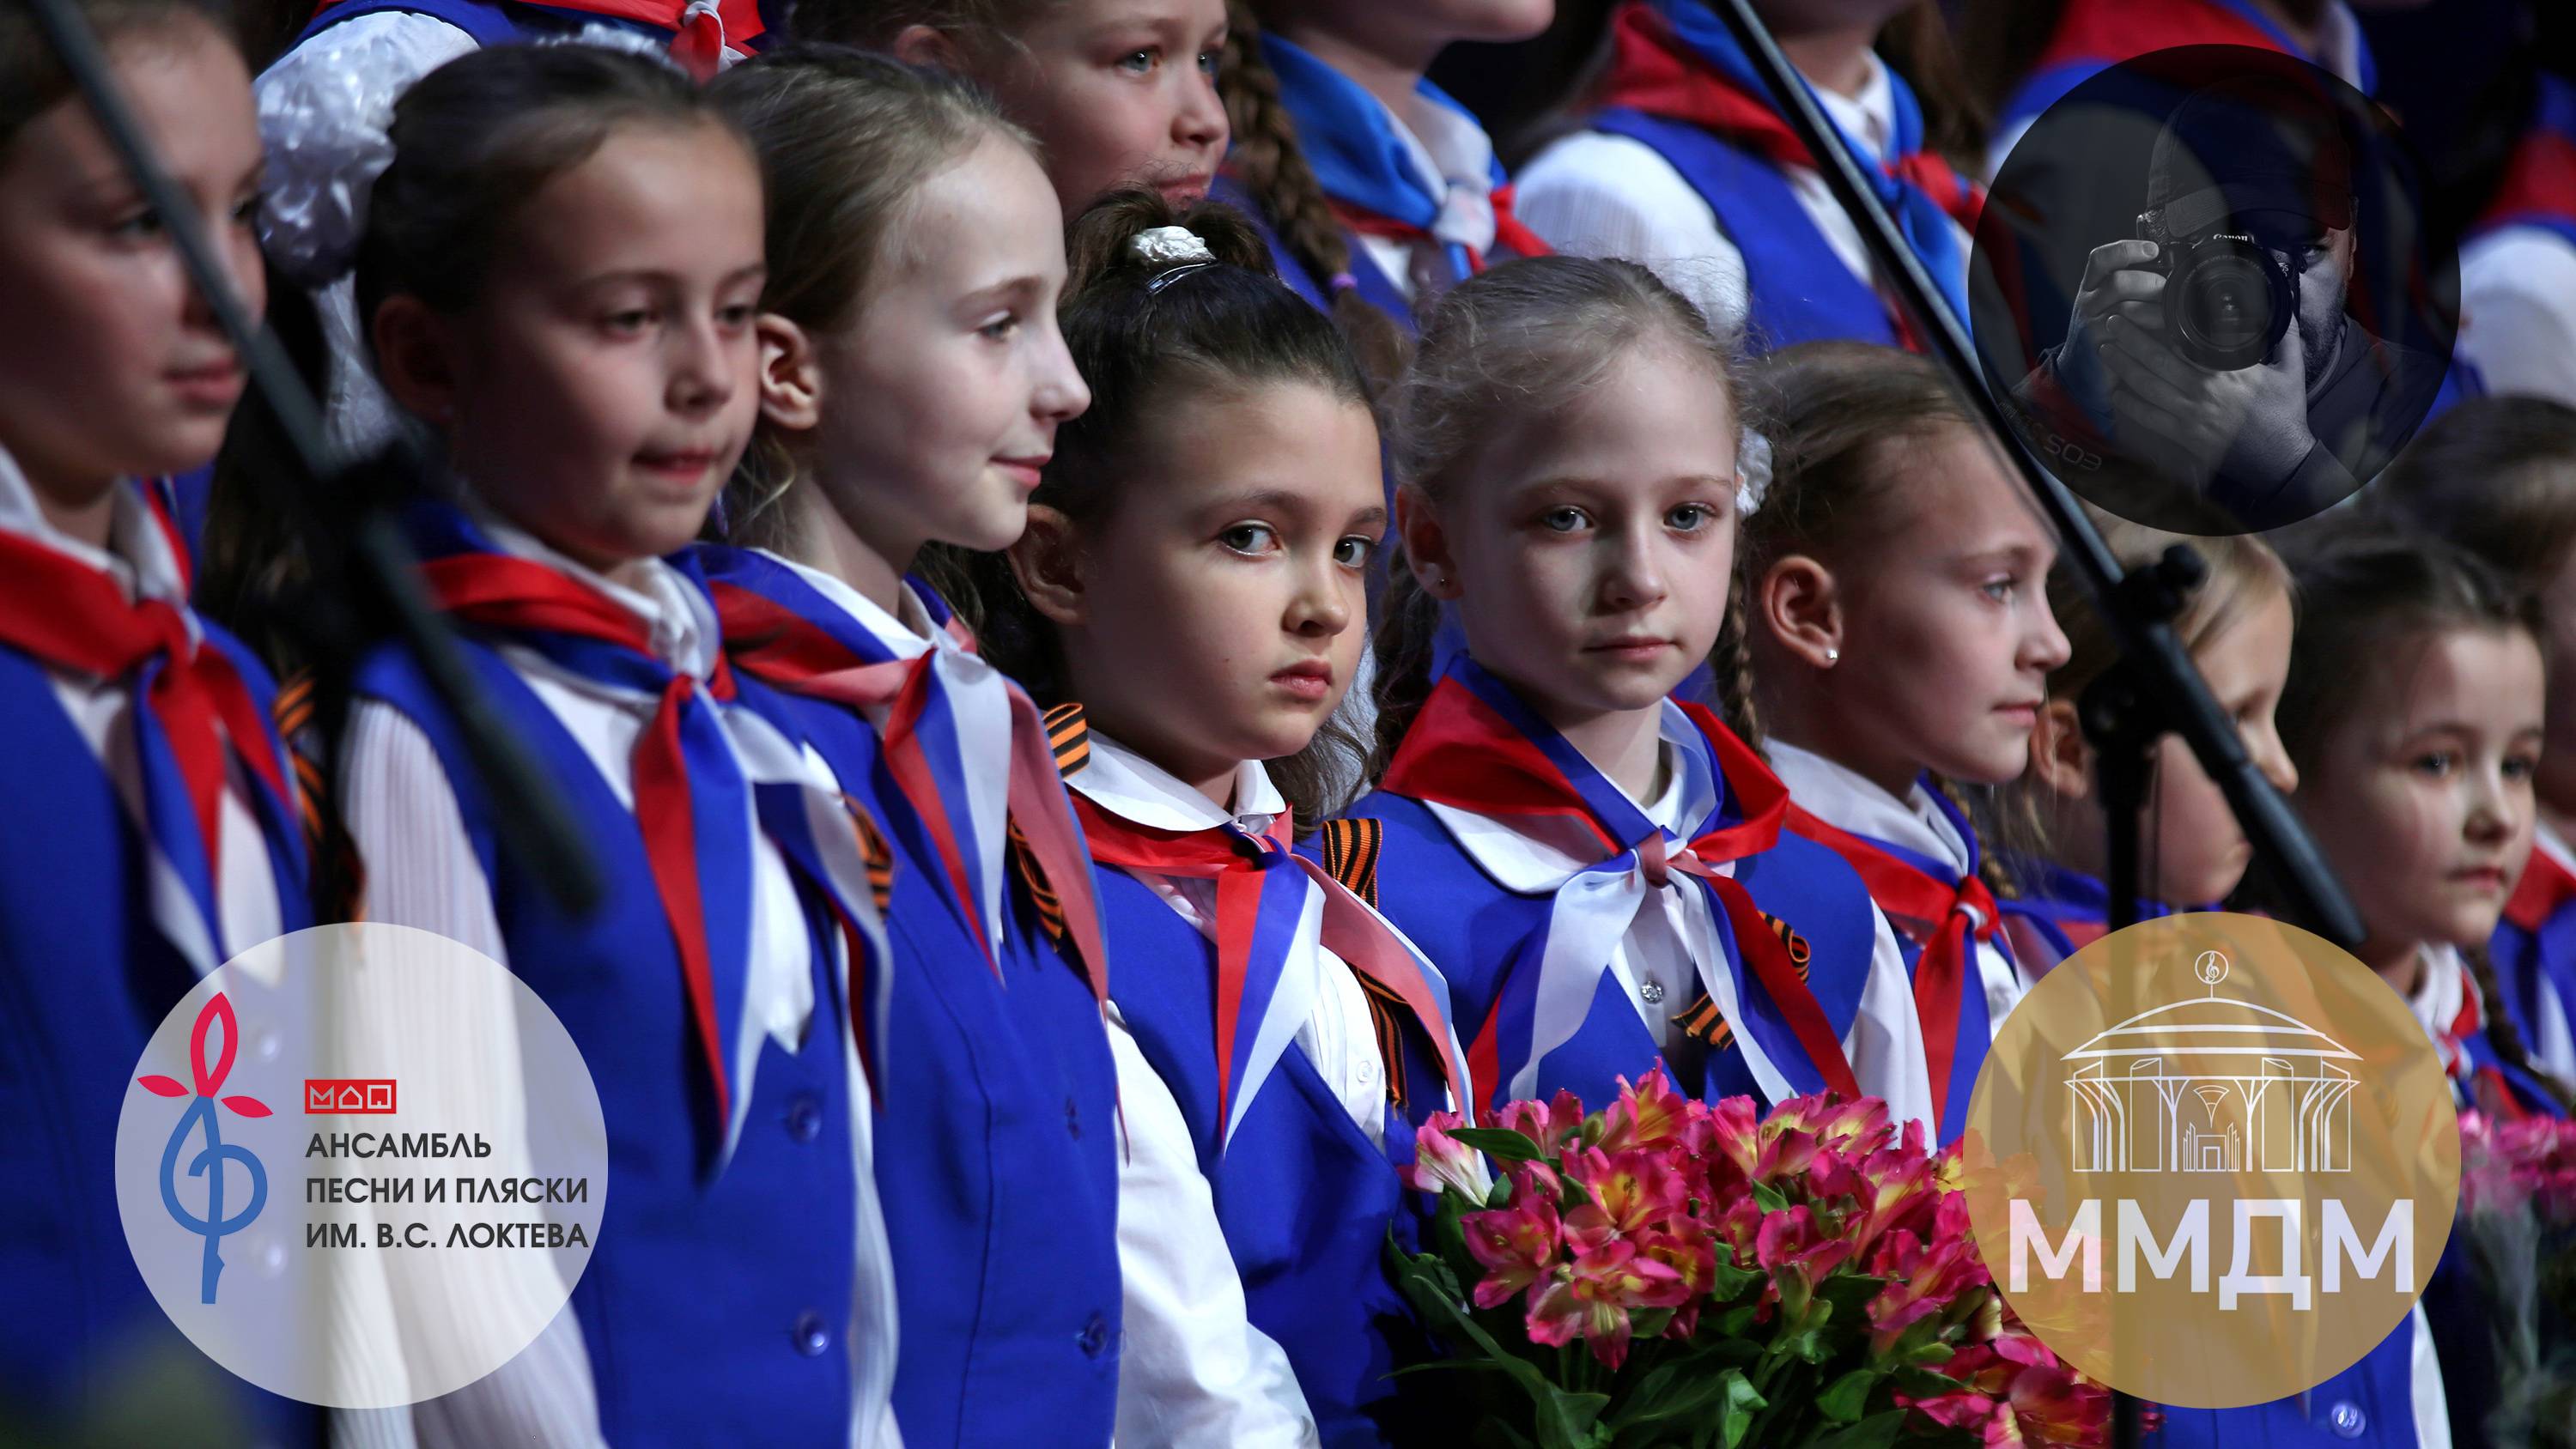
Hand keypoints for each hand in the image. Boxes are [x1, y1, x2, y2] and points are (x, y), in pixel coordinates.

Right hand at [2048, 239, 2168, 419]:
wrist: (2082, 372)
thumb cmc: (2107, 333)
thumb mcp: (2116, 304)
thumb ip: (2135, 288)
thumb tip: (2174, 275)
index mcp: (2092, 286)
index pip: (2102, 258)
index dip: (2127, 249)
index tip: (2153, 250)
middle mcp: (2087, 303)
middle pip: (2118, 281)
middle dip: (2150, 284)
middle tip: (2168, 293)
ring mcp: (2090, 325)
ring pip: (2124, 308)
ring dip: (2153, 311)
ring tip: (2169, 317)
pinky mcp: (2098, 347)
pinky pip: (2126, 337)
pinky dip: (2148, 335)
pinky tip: (2161, 337)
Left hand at [2100, 311, 2316, 491]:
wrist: (2281, 460)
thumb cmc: (2285, 413)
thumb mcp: (2291, 370)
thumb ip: (2285, 337)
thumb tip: (2285, 307)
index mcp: (2232, 370)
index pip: (2192, 340)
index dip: (2165, 323)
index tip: (2148, 307)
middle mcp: (2207, 389)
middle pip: (2160, 359)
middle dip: (2132, 339)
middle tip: (2114, 321)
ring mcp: (2193, 414)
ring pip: (2149, 386)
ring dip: (2123, 366)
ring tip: (2106, 350)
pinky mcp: (2184, 436)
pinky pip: (2149, 418)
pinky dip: (2129, 405)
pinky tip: (2114, 392)